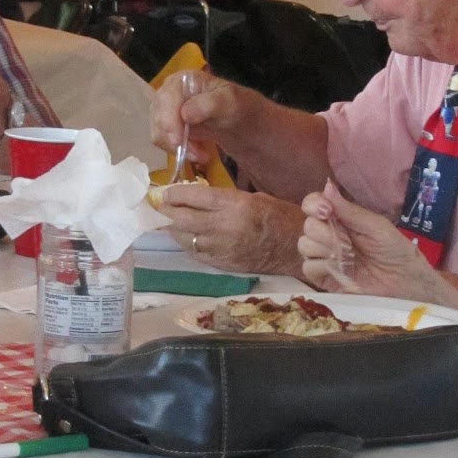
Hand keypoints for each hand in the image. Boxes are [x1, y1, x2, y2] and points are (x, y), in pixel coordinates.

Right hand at [150, 71, 241, 159]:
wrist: (241, 121)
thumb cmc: (237, 108)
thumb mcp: (230, 102)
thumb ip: (209, 104)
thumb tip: (185, 114)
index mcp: (182, 80)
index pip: (166, 99)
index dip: (169, 121)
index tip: (178, 140)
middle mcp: (169, 92)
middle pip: (158, 118)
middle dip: (175, 139)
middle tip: (197, 154)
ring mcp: (166, 111)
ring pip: (159, 133)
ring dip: (179, 149)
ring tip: (201, 155)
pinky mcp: (168, 127)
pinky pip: (165, 142)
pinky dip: (180, 151)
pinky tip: (198, 152)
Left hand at [158, 184, 304, 274]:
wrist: (297, 248)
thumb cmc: (279, 216)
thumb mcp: (252, 197)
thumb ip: (223, 198)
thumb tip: (195, 197)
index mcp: (235, 205)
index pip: (193, 196)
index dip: (175, 194)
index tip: (167, 193)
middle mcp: (225, 226)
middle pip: (181, 219)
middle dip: (166, 212)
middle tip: (160, 207)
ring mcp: (222, 248)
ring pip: (184, 238)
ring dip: (174, 229)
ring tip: (170, 222)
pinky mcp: (222, 264)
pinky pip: (196, 253)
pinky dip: (188, 244)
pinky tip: (188, 237)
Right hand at [299, 182, 441, 296]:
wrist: (403, 281)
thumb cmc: (394, 249)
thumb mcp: (374, 225)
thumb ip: (348, 209)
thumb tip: (326, 185)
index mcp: (339, 218)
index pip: (312, 204)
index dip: (314, 205)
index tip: (326, 211)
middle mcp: (327, 235)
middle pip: (307, 226)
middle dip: (325, 231)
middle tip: (348, 242)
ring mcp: (324, 257)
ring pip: (304, 245)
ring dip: (325, 249)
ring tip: (348, 257)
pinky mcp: (323, 278)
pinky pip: (308, 268)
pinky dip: (322, 266)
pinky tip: (340, 268)